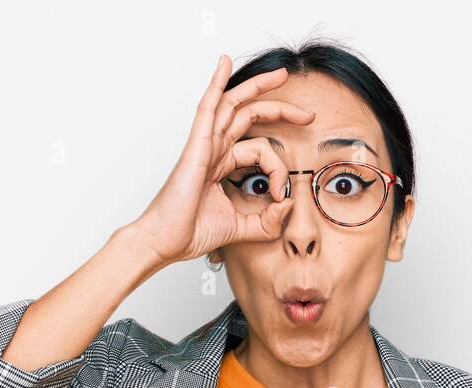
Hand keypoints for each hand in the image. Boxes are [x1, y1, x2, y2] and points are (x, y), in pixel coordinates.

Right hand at [129, 54, 314, 266]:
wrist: (165, 241)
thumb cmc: (191, 232)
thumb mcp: (242, 228)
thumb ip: (268, 221)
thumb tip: (289, 204)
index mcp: (222, 164)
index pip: (261, 152)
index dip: (280, 171)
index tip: (282, 196)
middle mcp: (214, 149)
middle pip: (249, 115)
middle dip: (280, 109)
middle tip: (307, 113)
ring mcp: (205, 144)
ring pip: (234, 104)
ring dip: (258, 86)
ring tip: (282, 75)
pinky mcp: (197, 146)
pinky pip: (208, 107)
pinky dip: (217, 83)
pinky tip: (224, 62)